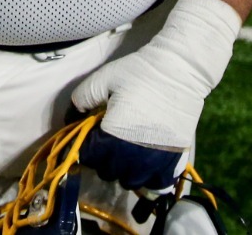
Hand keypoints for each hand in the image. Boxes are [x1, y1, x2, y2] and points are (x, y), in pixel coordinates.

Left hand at [70, 0, 240, 189]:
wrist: (180, 69)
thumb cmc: (139, 71)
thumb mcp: (102, 79)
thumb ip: (81, 99)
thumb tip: (71, 118)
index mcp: (112, 136)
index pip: (88, 156)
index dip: (84, 145)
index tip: (89, 135)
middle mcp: (133, 155)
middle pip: (107, 171)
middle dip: (101, 158)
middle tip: (107, 140)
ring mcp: (156, 160)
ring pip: (130, 181)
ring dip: (123, 171)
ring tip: (125, 152)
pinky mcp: (174, 159)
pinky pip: (157, 183)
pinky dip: (148, 178)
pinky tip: (145, 163)